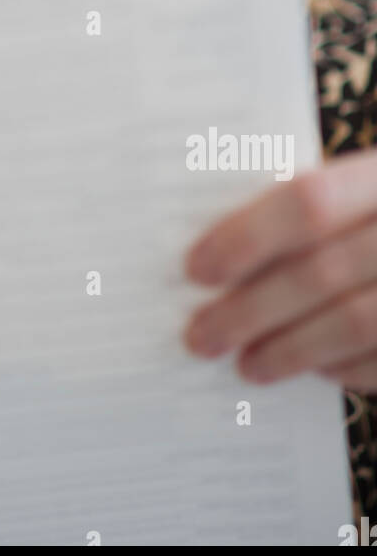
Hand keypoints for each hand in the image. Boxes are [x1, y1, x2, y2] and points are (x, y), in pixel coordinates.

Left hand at [182, 148, 376, 390]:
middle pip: (322, 271)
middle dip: (251, 310)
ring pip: (356, 322)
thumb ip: (308, 208)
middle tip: (200, 336)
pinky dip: (346, 367)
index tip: (196, 271)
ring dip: (290, 349)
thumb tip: (217, 256)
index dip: (247, 237)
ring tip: (246, 364)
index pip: (310, 201)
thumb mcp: (365, 186)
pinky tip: (313, 369)